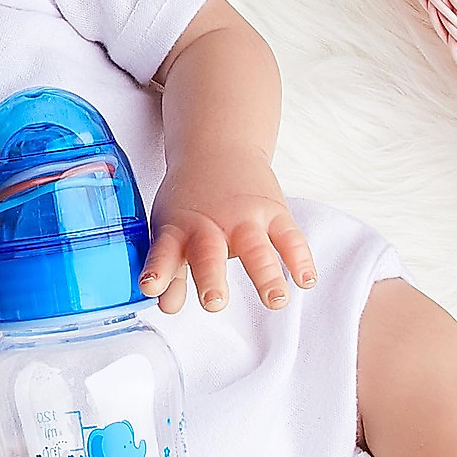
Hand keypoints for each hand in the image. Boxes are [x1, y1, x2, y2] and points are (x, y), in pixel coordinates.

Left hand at [138, 145, 316, 313]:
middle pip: (209, 254)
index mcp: (178, 230)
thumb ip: (171, 271)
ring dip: (267, 275)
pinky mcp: (274, 213)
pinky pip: (290, 238)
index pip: (163, 252)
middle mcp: (211, 225)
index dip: (156, 270)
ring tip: (275, 300)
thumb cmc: (190, 199)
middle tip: (214, 301)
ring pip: (256, 248)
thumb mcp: (171, 230)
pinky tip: (305, 280)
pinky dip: (300, 259)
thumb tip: (168, 307)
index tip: (150, 287)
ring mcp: (245, 219)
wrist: (217, 149)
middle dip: (211, 279)